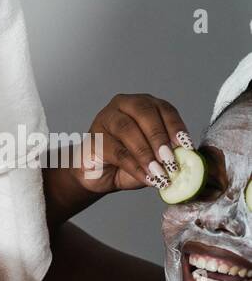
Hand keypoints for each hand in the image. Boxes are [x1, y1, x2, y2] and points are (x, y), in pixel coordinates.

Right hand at [73, 93, 189, 193]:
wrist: (100, 176)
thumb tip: (186, 158)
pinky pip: (115, 150)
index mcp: (144, 104)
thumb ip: (169, 153)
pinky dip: (133, 166)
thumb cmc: (129, 162)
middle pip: (144, 113)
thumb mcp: (155, 155)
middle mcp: (124, 105)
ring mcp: (105, 119)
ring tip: (158, 171)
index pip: (164, 109)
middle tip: (170, 160)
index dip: (176, 126)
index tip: (186, 146)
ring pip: (127, 129)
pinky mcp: (93, 138)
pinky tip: (145, 176)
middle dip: (159, 137)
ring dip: (145, 152)